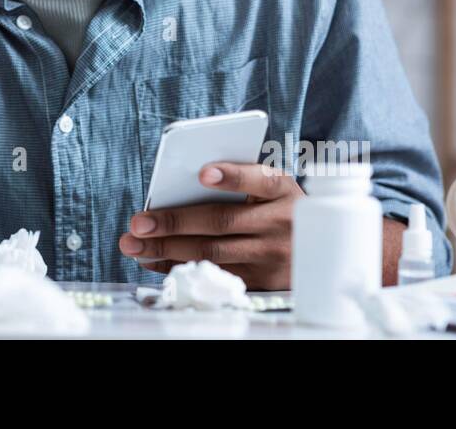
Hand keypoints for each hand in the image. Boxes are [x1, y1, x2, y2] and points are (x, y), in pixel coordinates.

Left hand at [118, 163, 304, 290]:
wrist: (320, 249)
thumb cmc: (279, 208)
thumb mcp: (271, 189)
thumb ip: (239, 181)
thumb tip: (183, 183)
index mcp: (282, 189)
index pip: (258, 179)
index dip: (231, 176)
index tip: (202, 172)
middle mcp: (280, 222)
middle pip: (220, 222)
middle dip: (174, 222)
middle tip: (138, 223)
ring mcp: (272, 256)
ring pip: (213, 253)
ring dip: (167, 250)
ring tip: (136, 244)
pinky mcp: (263, 282)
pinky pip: (214, 275)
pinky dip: (180, 267)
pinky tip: (155, 261)